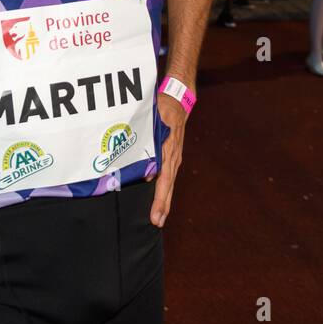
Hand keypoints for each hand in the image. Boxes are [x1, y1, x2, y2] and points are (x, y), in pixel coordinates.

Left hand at [150, 92, 187, 227]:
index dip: (159, 198)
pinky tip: (160, 200)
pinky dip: (164, 190)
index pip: (164, 180)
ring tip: (159, 218)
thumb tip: (144, 169)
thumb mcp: (152, 119)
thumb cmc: (163, 108)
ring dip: (164, 201)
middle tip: (157, 223)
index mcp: (169, 150)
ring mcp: (175, 157)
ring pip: (169, 183)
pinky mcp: (172, 156)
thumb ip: (146, 138)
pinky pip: (168, 177)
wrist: (178, 100)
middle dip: (163, 206)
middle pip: (168, 186)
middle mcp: (174, 157)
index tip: (156, 214)